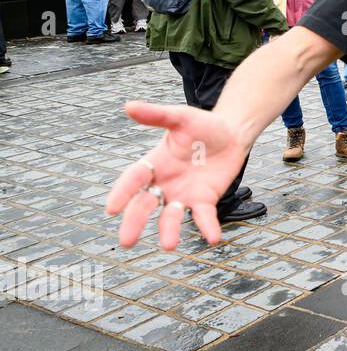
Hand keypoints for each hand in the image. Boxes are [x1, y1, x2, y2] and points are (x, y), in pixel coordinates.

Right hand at [105, 102, 250, 249]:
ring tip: (169, 245)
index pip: (133, 179)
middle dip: (135, 222)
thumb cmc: (201, 125)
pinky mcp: (205, 199)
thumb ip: (157, 115)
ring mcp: (183, 194)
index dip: (122, 193)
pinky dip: (207, 226)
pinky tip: (212, 238)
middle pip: (145, 205)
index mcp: (153, 163)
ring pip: (171, 216)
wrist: (231, 133)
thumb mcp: (180, 117)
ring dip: (169, 230)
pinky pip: (204, 216)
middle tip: (126, 242)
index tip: (111, 209)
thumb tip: (128, 105)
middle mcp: (163, 183)